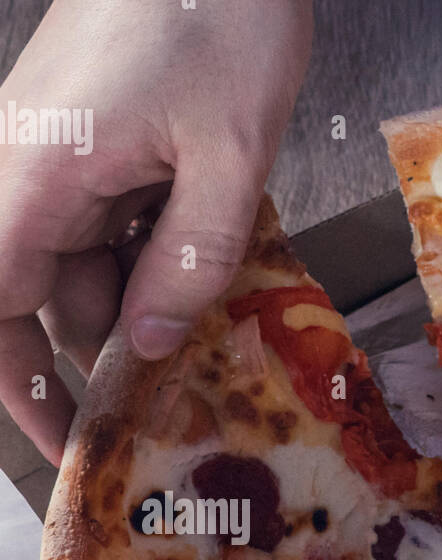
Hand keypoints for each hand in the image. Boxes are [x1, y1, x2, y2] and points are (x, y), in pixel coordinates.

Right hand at [0, 0, 312, 462]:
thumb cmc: (218, 17)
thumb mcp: (228, 159)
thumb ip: (189, 260)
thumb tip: (146, 343)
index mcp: (36, 175)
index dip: (20, 387)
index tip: (62, 444)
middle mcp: (27, 166)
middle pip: (45, 298)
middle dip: (102, 354)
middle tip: (164, 413)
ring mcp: (59, 151)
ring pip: (87, 266)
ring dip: (144, 303)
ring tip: (214, 338)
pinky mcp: (93, 140)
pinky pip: (111, 224)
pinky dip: (154, 256)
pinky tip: (207, 273)